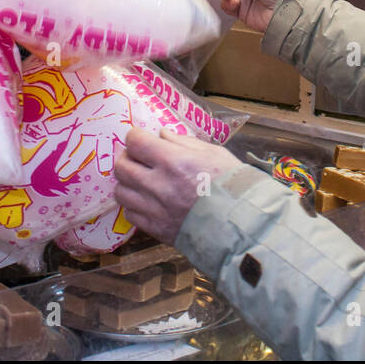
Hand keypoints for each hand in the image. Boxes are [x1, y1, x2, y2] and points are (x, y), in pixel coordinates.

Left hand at [113, 127, 241, 244]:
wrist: (243, 224)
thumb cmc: (233, 184)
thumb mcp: (214, 153)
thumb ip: (184, 142)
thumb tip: (162, 135)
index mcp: (173, 161)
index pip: (135, 142)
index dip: (135, 137)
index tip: (141, 138)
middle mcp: (158, 185)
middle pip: (121, 166)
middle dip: (127, 157)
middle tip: (138, 157)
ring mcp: (155, 209)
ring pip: (121, 192)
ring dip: (128, 182)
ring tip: (141, 180)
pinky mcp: (157, 229)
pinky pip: (130, 214)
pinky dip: (135, 205)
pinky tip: (148, 201)